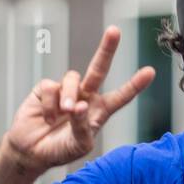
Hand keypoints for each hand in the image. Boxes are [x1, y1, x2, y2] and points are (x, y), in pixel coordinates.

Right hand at [4, 26, 154, 174]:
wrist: (32, 152)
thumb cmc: (59, 150)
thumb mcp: (78, 145)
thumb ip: (82, 126)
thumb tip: (80, 104)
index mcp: (99, 112)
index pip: (120, 96)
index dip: (134, 85)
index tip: (150, 72)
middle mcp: (85, 97)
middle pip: (98, 69)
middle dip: (106, 49)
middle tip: (114, 31)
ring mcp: (66, 91)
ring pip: (72, 78)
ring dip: (68, 95)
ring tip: (64, 112)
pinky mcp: (47, 89)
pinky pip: (51, 87)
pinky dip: (49, 105)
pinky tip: (47, 118)